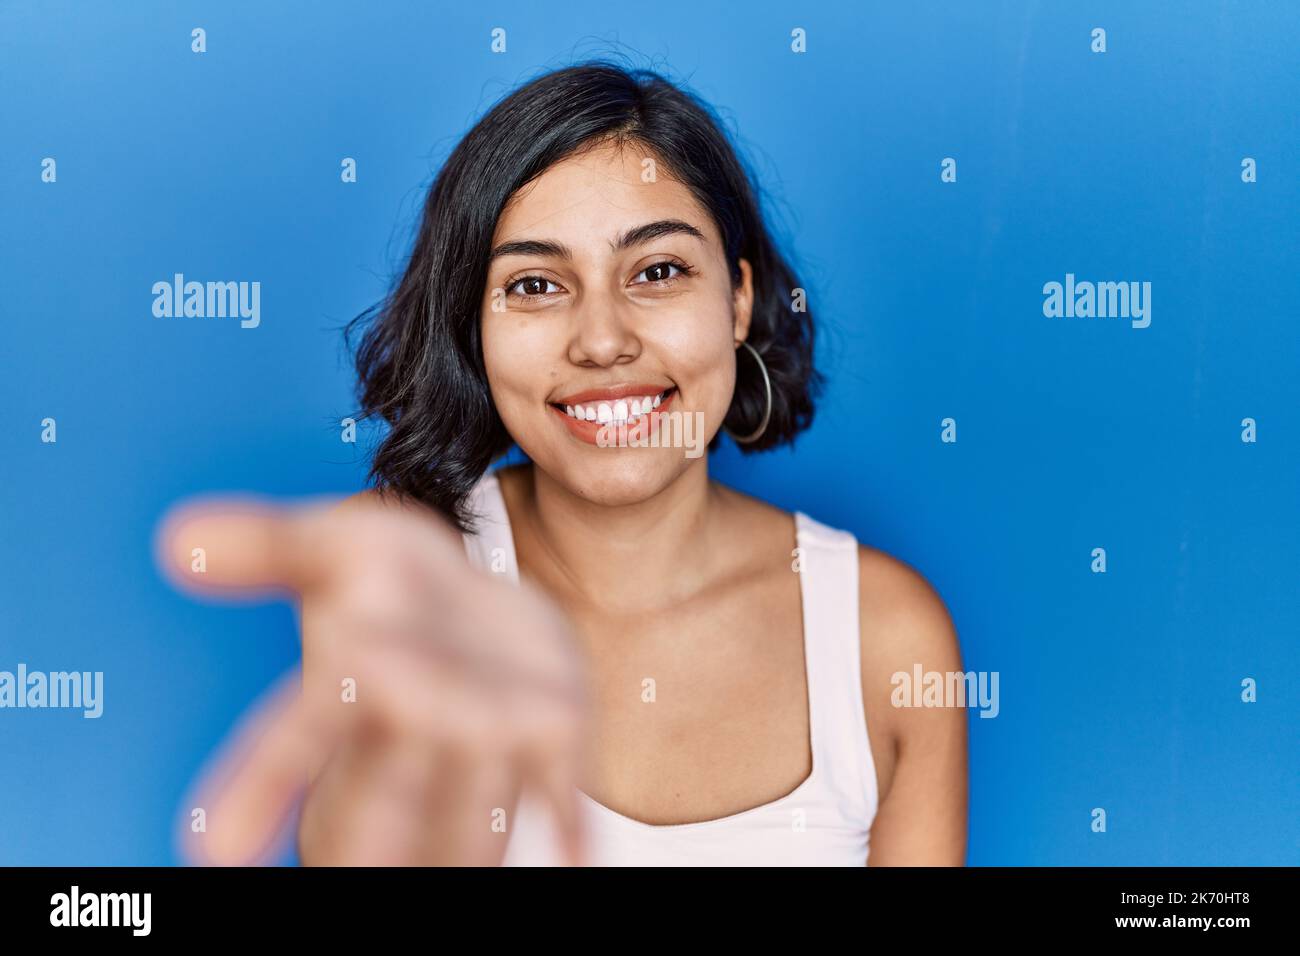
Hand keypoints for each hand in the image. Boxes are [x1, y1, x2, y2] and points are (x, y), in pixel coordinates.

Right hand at [155, 490, 589, 865]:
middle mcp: (412, 730)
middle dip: (376, 829)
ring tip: (461, 849)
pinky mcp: (551, 736)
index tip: (217, 846)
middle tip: (361, 866)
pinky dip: (565, 824)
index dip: (261, 785)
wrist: (487, 604)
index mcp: (349, 687)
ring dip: (466, 821)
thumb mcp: (334, 542)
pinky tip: (578, 860)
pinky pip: (556, 789)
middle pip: (386, 794)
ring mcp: (485, 741)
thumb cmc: (398, 581)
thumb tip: (179, 539)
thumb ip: (267, 545)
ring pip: (469, 801)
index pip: (297, 739)